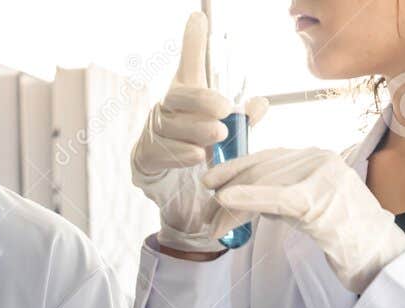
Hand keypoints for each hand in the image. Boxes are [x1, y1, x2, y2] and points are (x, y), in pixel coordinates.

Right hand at [132, 12, 266, 253]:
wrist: (176, 192)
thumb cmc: (202, 154)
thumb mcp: (227, 136)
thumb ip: (243, 120)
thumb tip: (259, 104)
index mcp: (188, 97)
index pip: (190, 64)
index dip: (194, 42)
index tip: (200, 17)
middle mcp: (167, 108)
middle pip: (180, 97)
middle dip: (203, 102)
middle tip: (226, 112)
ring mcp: (154, 131)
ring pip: (172, 126)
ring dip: (196, 131)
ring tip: (217, 138)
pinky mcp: (145, 155)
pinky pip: (161, 150)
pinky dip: (180, 154)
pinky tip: (196, 157)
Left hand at [202, 147, 404, 292]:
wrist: (380, 258)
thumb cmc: (344, 238)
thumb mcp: (307, 209)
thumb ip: (280, 196)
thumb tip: (238, 196)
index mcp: (318, 157)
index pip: (267, 157)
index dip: (234, 169)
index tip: (209, 183)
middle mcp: (320, 159)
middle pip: (260, 171)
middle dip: (228, 194)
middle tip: (206, 219)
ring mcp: (322, 178)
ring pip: (262, 185)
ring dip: (231, 209)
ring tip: (213, 227)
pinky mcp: (319, 202)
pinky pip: (275, 197)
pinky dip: (247, 198)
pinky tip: (224, 200)